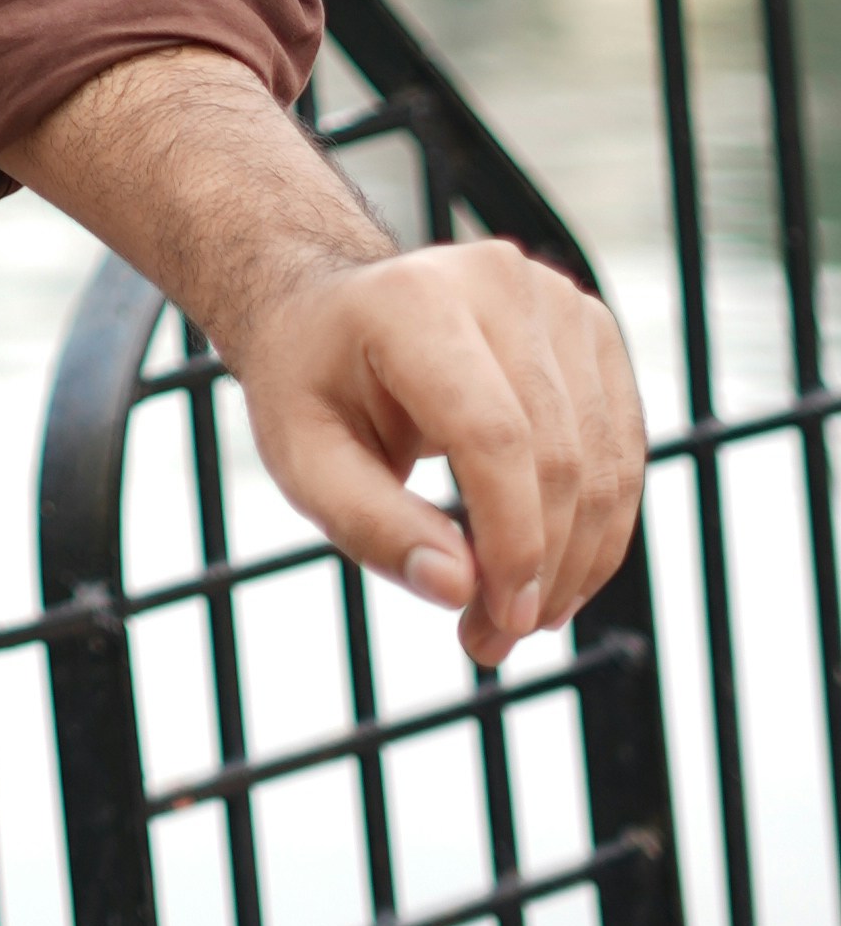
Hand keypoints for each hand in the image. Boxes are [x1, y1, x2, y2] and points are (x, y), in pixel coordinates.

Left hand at [224, 239, 647, 670]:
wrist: (335, 314)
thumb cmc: (313, 388)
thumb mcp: (303, 461)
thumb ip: (373, 525)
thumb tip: (461, 591)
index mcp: (413, 300)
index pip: (493, 435)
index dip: (512, 539)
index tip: (499, 622)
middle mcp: (499, 283)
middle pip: (556, 453)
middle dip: (540, 567)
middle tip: (493, 642)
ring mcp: (556, 299)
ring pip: (604, 459)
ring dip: (577, 561)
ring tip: (517, 621)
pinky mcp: (592, 328)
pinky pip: (622, 447)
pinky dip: (599, 526)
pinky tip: (553, 575)